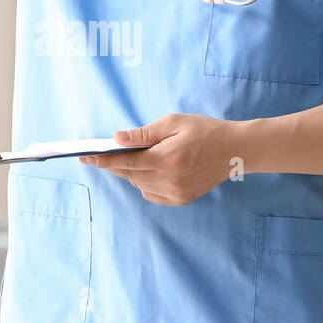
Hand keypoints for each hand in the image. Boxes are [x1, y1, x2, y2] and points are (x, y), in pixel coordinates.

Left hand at [79, 113, 241, 205]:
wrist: (236, 150)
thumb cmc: (205, 130)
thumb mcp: (174, 123)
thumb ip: (144, 133)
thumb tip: (118, 139)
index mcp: (166, 158)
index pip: (125, 161)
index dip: (103, 160)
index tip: (86, 157)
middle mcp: (170, 180)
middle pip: (129, 174)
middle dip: (113, 165)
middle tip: (100, 155)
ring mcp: (176, 193)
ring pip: (139, 184)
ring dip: (131, 172)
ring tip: (134, 158)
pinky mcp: (181, 199)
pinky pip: (151, 193)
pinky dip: (145, 183)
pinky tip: (152, 170)